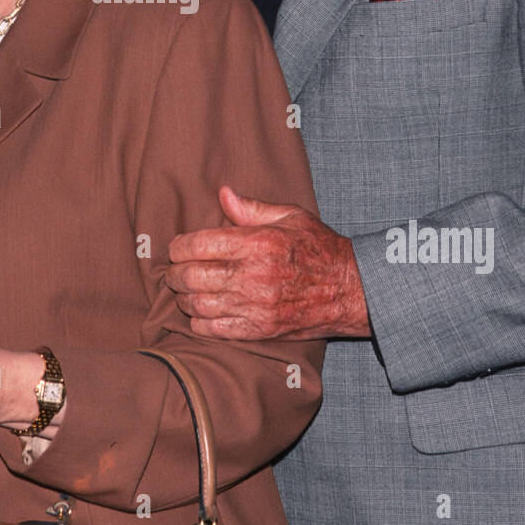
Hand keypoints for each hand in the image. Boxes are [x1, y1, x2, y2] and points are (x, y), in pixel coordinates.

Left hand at [166, 186, 370, 340]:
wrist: (350, 290)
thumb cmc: (319, 248)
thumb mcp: (291, 216)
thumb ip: (252, 208)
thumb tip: (223, 194)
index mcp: (258, 243)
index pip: (198, 245)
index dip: (178, 247)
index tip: (176, 247)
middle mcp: (253, 276)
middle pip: (192, 276)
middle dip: (175, 273)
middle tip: (174, 270)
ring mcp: (255, 306)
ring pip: (198, 304)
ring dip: (184, 297)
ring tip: (185, 290)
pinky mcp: (260, 330)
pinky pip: (214, 329)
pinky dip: (198, 322)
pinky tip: (199, 312)